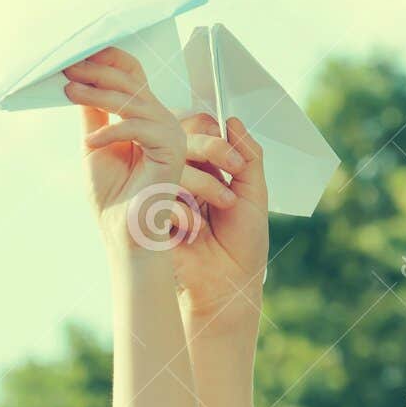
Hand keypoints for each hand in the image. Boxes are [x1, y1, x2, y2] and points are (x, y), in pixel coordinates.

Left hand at [62, 48, 237, 253]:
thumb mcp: (94, 145)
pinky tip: (90, 144)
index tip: (75, 56)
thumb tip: (79, 79)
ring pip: (133, 101)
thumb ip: (92, 113)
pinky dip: (110, 133)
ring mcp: (170, 135)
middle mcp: (162, 122)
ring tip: (69, 93)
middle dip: (96, 72)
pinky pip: (138, 128)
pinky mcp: (172, 150)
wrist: (124, 235)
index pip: (131, 75)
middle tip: (67, 69)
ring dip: (97, 94)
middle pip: (131, 81)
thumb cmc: (111, 198)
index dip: (106, 60)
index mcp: (145, 118)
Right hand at [169, 115, 267, 333]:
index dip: (214, 134)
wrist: (228, 286)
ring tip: (223, 206)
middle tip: (231, 171)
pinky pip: (158, 195)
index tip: (234, 161)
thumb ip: (248, 156)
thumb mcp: (254, 195)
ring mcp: (165, 192)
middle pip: (179, 137)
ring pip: (170, 163)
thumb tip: (233, 120)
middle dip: (207, 149)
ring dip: (200, 182)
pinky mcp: (151, 215)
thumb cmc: (243, 245)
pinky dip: (182, 210)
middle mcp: (183, 173)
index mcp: (207, 165)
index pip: (200, 127)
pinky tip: (196, 231)